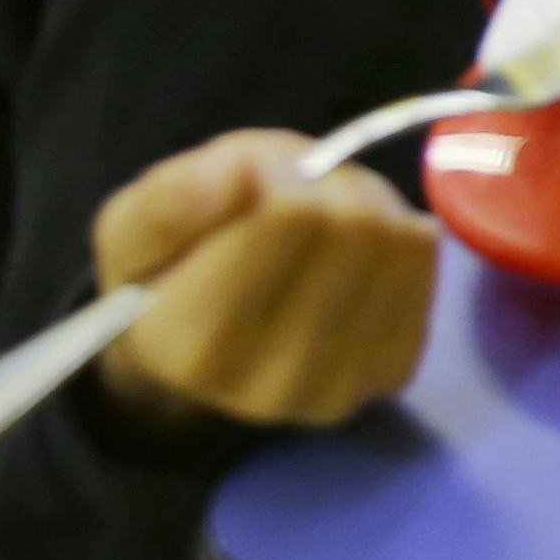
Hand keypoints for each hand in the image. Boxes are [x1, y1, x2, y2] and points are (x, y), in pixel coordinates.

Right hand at [85, 129, 437, 432]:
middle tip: (295, 192)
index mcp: (187, 345)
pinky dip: (400, 235)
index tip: (252, 172)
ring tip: (324, 218)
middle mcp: (265, 385)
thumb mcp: (132, 224)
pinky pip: (426, 264)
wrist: (208, 341)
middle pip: (352, 225)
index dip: (277, 170)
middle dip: (327, 184)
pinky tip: (358, 251)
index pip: (288, 216)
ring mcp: (336, 389)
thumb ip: (171, 199)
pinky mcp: (390, 375)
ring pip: (396, 241)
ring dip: (369, 203)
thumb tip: (240, 176)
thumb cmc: (167, 270)